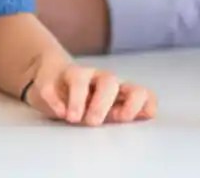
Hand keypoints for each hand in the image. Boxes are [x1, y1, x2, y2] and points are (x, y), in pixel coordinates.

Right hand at [24, 53, 156, 125]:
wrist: (52, 76)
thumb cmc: (87, 101)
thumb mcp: (107, 112)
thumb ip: (122, 114)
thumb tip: (146, 115)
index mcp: (119, 93)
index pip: (139, 92)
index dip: (140, 104)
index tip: (127, 118)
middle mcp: (100, 81)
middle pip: (109, 82)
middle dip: (103, 102)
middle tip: (94, 122)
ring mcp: (77, 77)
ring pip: (81, 77)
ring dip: (78, 99)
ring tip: (74, 118)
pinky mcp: (53, 79)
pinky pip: (53, 86)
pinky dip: (56, 100)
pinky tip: (60, 113)